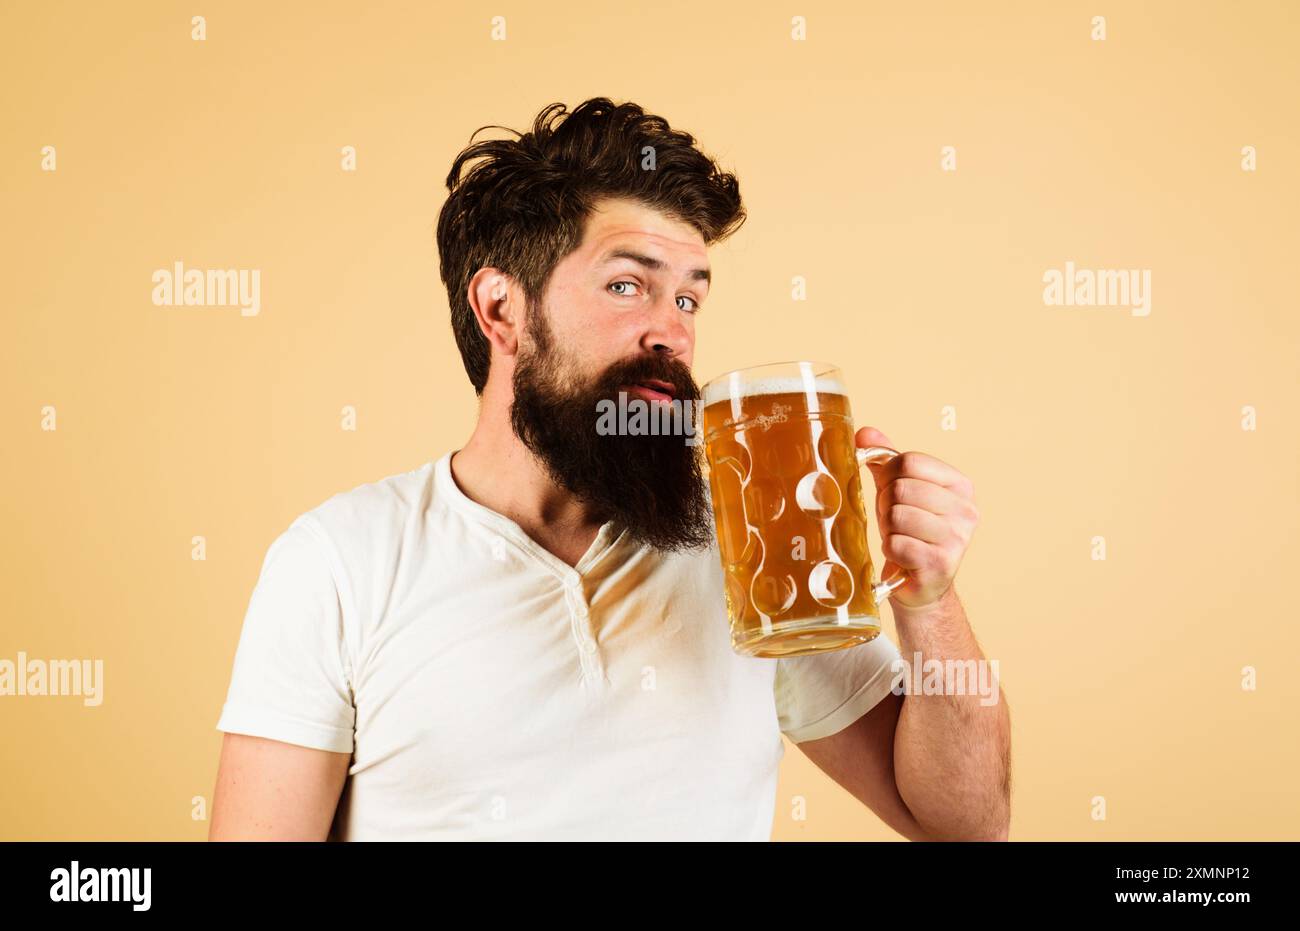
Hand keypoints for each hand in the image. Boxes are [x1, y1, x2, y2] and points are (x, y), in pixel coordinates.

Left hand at [856, 426, 978, 610]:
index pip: (909, 461)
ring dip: (888, 530)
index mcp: (960, 485)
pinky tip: (902, 557)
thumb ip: (885, 460)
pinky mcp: (941, 563)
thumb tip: (865, 433)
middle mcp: (966, 509)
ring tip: (900, 539)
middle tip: (895, 522)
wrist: (920, 585)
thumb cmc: (908, 533)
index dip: (888, 476)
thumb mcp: (897, 491)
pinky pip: (896, 544)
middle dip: (886, 505)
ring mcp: (957, 537)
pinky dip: (891, 550)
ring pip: (896, 515)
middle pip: (901, 487)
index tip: (892, 493)